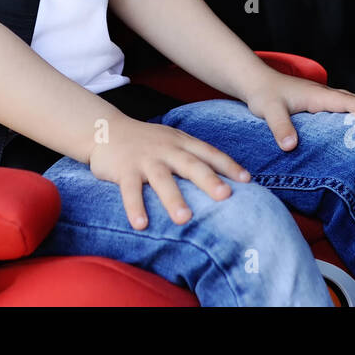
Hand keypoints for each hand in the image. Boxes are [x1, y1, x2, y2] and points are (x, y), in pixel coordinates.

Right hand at [88, 116, 251, 230]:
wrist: (107, 130)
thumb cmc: (148, 142)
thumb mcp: (173, 141)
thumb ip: (195, 157)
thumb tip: (227, 182)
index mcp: (182, 142)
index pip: (209, 153)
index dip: (228, 165)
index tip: (247, 181)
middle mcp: (167, 150)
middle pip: (190, 165)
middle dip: (208, 180)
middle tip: (225, 196)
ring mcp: (145, 160)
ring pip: (162, 179)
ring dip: (173, 198)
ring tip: (185, 219)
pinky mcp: (124, 170)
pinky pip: (130, 191)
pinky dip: (135, 207)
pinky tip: (141, 224)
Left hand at [243, 70, 354, 151]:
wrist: (255, 81)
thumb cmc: (262, 94)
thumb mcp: (268, 111)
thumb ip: (280, 127)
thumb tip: (290, 146)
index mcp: (318, 95)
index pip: (348, 102)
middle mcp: (324, 94)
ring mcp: (323, 98)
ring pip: (352, 103)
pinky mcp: (319, 103)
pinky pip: (344, 108)